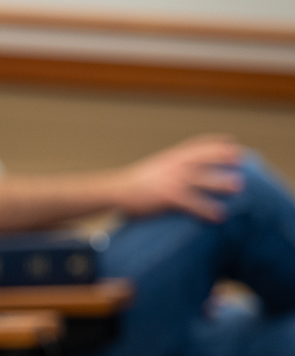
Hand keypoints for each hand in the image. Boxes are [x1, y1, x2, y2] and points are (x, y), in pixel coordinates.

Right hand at [115, 135, 242, 220]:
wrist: (114, 191)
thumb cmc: (132, 184)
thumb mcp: (153, 169)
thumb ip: (169, 169)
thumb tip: (184, 173)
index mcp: (168, 158)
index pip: (195, 145)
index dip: (214, 141)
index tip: (230, 140)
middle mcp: (172, 165)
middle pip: (202, 157)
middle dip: (222, 156)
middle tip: (240, 158)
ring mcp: (170, 180)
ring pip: (201, 178)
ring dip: (220, 181)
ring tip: (238, 185)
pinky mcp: (167, 196)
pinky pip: (192, 202)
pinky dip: (207, 208)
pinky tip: (219, 215)